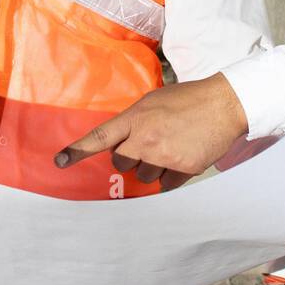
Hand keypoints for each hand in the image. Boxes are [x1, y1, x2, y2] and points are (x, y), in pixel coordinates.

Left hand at [54, 73, 246, 189]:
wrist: (224, 105)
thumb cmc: (188, 99)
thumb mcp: (154, 101)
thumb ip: (135, 120)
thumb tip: (121, 140)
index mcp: (136, 118)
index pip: (100, 138)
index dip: (77, 152)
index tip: (59, 163)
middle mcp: (146, 139)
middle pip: (120, 163)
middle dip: (129, 158)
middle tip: (148, 144)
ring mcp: (164, 156)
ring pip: (143, 176)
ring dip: (152, 167)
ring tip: (170, 148)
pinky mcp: (182, 170)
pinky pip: (164, 185)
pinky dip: (171, 176)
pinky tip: (182, 158)